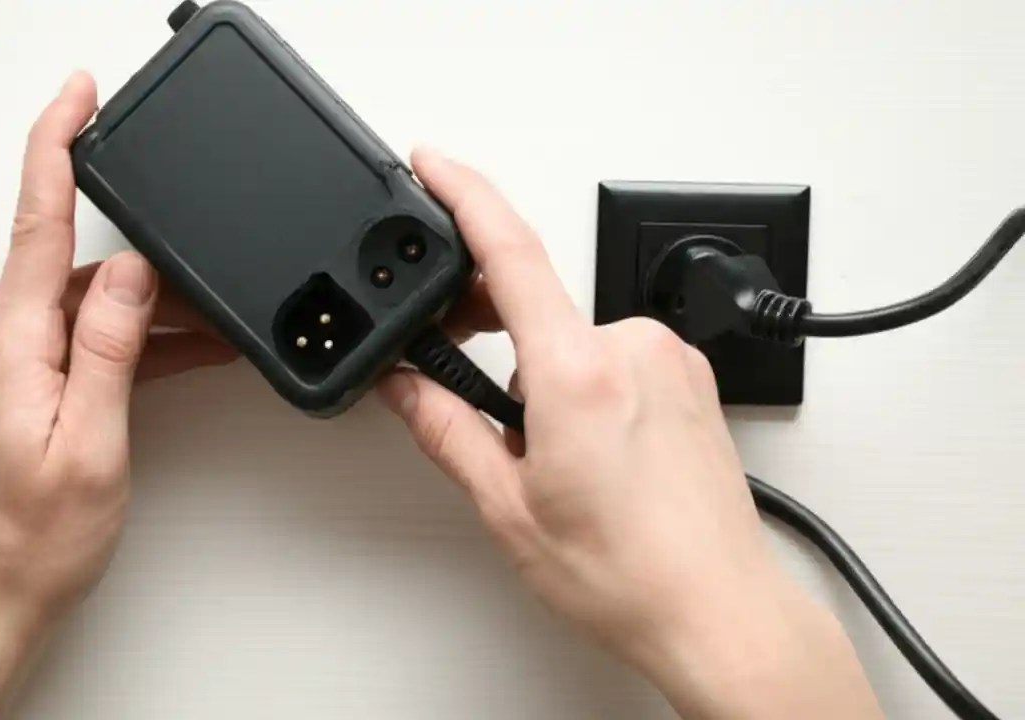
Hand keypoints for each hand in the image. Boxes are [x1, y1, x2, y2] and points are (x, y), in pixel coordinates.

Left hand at [0, 71, 234, 719]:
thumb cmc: (33, 542)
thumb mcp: (94, 444)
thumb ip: (108, 347)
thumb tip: (128, 271)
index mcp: (6, 349)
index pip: (35, 222)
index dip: (57, 147)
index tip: (77, 97)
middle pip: (73, 272)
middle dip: (145, 278)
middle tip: (205, 305)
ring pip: (77, 310)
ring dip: (138, 320)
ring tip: (202, 344)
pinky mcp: (3, 385)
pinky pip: (68, 342)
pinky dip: (116, 346)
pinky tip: (164, 358)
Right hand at [379, 149, 883, 718]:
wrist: (720, 615)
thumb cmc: (632, 577)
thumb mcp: (508, 506)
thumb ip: (446, 429)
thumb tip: (405, 386)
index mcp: (576, 374)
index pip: (509, 250)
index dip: (463, 194)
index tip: (433, 164)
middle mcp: (631, 350)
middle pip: (535, 304)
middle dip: (494, 342)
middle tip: (487, 415)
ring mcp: (670, 362)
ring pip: (575, 342)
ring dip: (546, 380)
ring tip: (554, 459)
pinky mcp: (693, 380)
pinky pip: (618, 358)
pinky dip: (589, 386)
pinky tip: (593, 452)